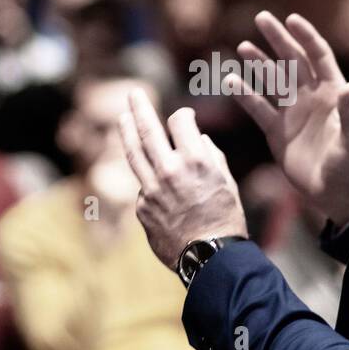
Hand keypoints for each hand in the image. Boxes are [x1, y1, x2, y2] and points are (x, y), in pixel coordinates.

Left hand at [118, 89, 247, 268]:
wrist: (211, 256)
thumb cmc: (225, 217)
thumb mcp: (226, 181)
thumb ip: (211, 156)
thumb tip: (199, 140)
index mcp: (196, 160)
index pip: (180, 121)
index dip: (183, 117)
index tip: (183, 119)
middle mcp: (170, 170)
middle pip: (148, 129)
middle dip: (139, 107)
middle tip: (133, 93)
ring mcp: (151, 189)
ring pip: (134, 153)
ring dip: (126, 131)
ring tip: (122, 117)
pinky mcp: (142, 206)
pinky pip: (142, 184)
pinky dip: (146, 177)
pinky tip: (151, 177)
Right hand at [229, 11, 348, 226]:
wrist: (336, 196)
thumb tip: (348, 85)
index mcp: (332, 94)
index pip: (319, 57)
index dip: (306, 37)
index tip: (291, 19)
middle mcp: (311, 98)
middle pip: (292, 61)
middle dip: (278, 39)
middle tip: (261, 17)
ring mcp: (292, 114)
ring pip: (273, 80)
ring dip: (259, 63)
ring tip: (243, 46)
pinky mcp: (277, 132)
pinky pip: (258, 108)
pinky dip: (244, 94)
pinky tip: (230, 80)